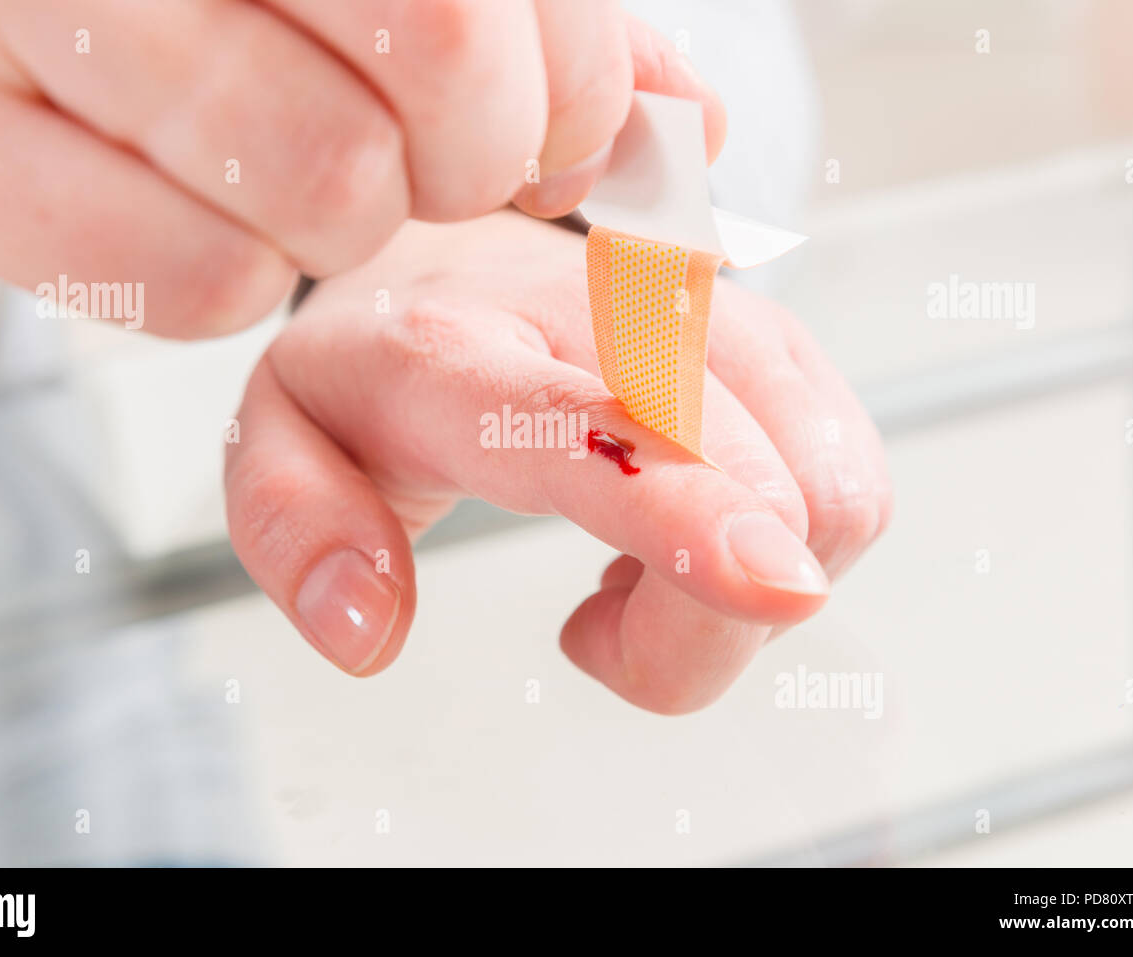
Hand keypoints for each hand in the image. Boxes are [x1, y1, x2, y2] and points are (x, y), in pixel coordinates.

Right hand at [0, 0, 722, 336]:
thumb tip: (686, 123)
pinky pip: (197, 280)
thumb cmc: (198, 10)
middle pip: (440, 54)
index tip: (551, 135)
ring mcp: (13, 12)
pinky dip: (226, 285)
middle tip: (429, 166)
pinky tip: (185, 219)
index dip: (570, 88)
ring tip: (292, 185)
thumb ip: (546, 36)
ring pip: (322, 185)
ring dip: (345, 226)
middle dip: (476, 158)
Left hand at [224, 211, 890, 713]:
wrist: (457, 259)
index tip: (768, 586)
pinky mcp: (778, 344)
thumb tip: (369, 632)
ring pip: (827, 498)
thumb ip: (298, 535)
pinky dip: (780, 546)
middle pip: (749, 488)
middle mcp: (607, 313)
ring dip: (737, 589)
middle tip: (595, 622)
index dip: (686, 510)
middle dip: (697, 622)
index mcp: (460, 351)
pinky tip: (688, 522)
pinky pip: (851, 490)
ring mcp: (712, 317)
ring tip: (630, 561)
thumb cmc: (379, 367)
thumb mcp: (282, 445)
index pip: (588, 427)